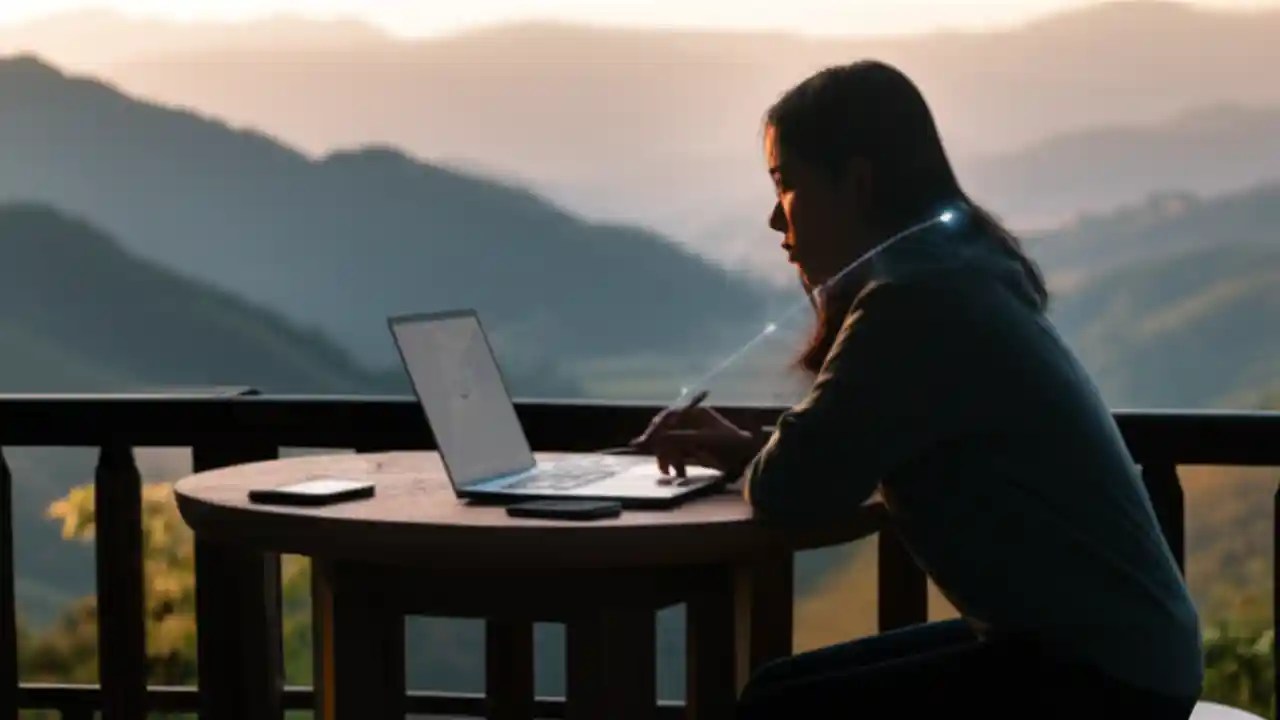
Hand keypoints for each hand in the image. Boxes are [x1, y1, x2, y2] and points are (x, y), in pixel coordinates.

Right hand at [631, 406, 756, 478]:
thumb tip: (658, 438)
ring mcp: (691, 434)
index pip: (668, 416)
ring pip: (670, 444)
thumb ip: (681, 437)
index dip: (656, 428)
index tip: (647, 441)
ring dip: (667, 457)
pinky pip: (677, 453)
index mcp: (694, 412)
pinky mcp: (693, 448)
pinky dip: (675, 462)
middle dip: (660, 447)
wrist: (747, 456)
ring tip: (668, 472)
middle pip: (666, 431)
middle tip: (655, 458)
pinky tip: (676, 473)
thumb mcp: (704, 439)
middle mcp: (690, 421)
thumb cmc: (729, 443)